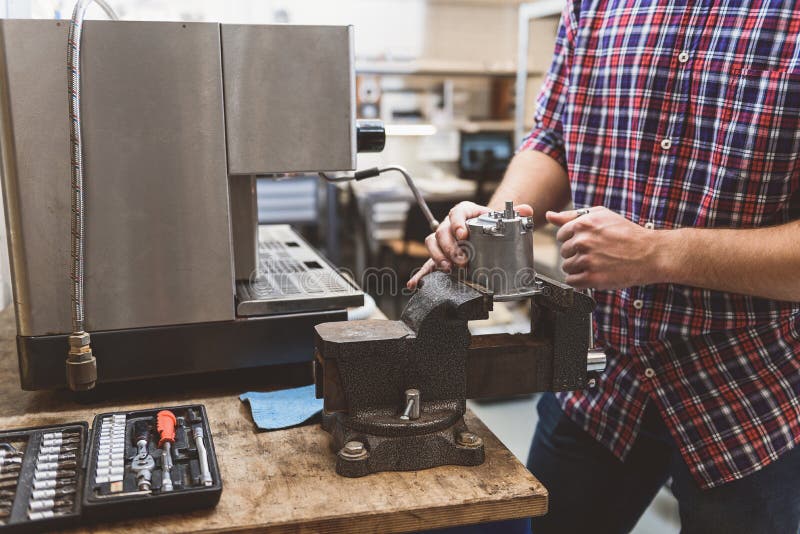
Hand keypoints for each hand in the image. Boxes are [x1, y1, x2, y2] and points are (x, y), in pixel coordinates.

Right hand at [406, 201, 532, 288]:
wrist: (483, 230)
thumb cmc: (490, 224)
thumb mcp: (502, 216)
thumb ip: (515, 213)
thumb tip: (526, 210)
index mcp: (464, 212)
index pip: (457, 213)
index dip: (457, 223)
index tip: (463, 233)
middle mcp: (449, 224)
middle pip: (442, 232)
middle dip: (451, 247)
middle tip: (462, 259)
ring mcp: (442, 240)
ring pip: (432, 244)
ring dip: (438, 257)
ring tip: (449, 269)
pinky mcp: (439, 255)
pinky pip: (426, 263)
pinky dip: (420, 274)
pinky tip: (415, 284)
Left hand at [547, 206, 659, 288]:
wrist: (649, 254)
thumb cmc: (625, 233)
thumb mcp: (601, 215)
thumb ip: (571, 216)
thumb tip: (549, 215)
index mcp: (583, 224)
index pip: (561, 236)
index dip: (573, 240)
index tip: (588, 242)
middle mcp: (583, 241)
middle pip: (564, 253)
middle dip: (576, 254)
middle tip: (596, 253)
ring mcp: (587, 260)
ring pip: (566, 267)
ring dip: (578, 268)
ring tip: (597, 263)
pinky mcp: (592, 278)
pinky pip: (572, 282)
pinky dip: (580, 280)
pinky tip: (594, 274)